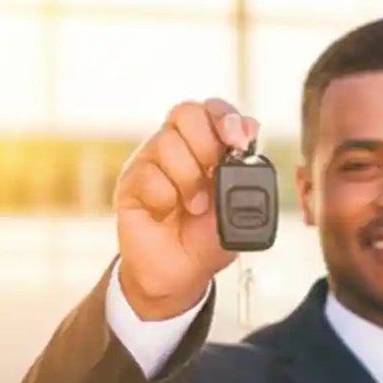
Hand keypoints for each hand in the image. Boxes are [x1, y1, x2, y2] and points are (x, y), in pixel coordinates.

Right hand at [114, 98, 258, 319]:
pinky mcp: (130, 183)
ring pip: (167, 144)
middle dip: (206, 146)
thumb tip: (252, 127)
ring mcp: (151, 163)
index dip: (225, 116)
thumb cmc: (208, 238)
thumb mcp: (238, 205)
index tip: (239, 140)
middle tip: (212, 177)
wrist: (181, 274)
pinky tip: (166, 215)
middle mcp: (178, 148)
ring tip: (193, 208)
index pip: (211, 109)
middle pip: (186, 113)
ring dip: (188, 181)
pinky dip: (165, 200)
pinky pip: (148, 175)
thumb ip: (246, 167)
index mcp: (207, 147)